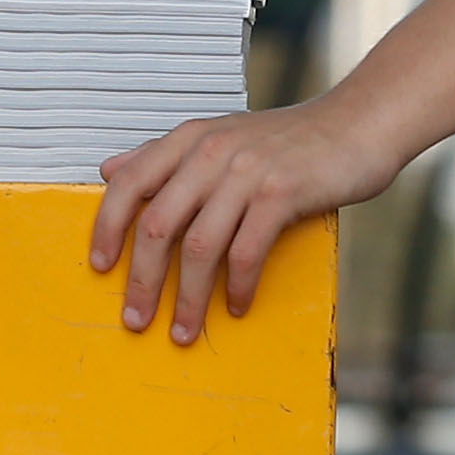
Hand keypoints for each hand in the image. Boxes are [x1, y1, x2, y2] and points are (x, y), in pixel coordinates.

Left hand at [88, 94, 404, 344]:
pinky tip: (235, 306)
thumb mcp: (219, 136)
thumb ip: (165, 156)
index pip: (129, 183)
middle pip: (157, 224)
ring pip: (198, 246)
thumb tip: (109, 170)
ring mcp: (245, 172)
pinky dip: (236, 286)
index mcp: (190, 139)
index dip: (107, 227)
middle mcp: (211, 152)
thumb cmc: (288, 140)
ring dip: (186, 297)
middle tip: (134, 318)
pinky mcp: (280, 193)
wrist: (355, 124)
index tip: (99, 267)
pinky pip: (246, 251)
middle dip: (141, 279)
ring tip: (182, 329)